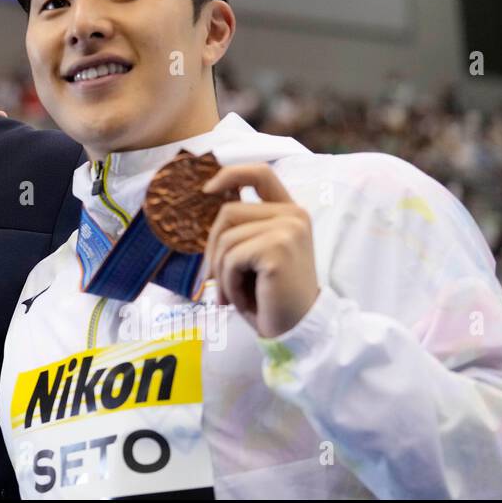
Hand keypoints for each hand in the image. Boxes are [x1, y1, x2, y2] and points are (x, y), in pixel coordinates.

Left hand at [202, 163, 318, 338]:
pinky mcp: (277, 249)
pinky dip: (228, 283)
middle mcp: (293, 215)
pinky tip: (242, 299)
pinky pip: (230, 258)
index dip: (230, 174)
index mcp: (289, 212)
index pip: (260, 173)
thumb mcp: (255, 251)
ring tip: (233, 293)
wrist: (296, 329)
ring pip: (225, 238)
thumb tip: (205, 199)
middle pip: (227, 212)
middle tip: (218, 279)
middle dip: (213, 247)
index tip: (206, 190)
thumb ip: (242, 226)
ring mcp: (288, 230)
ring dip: (220, 271)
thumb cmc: (269, 293)